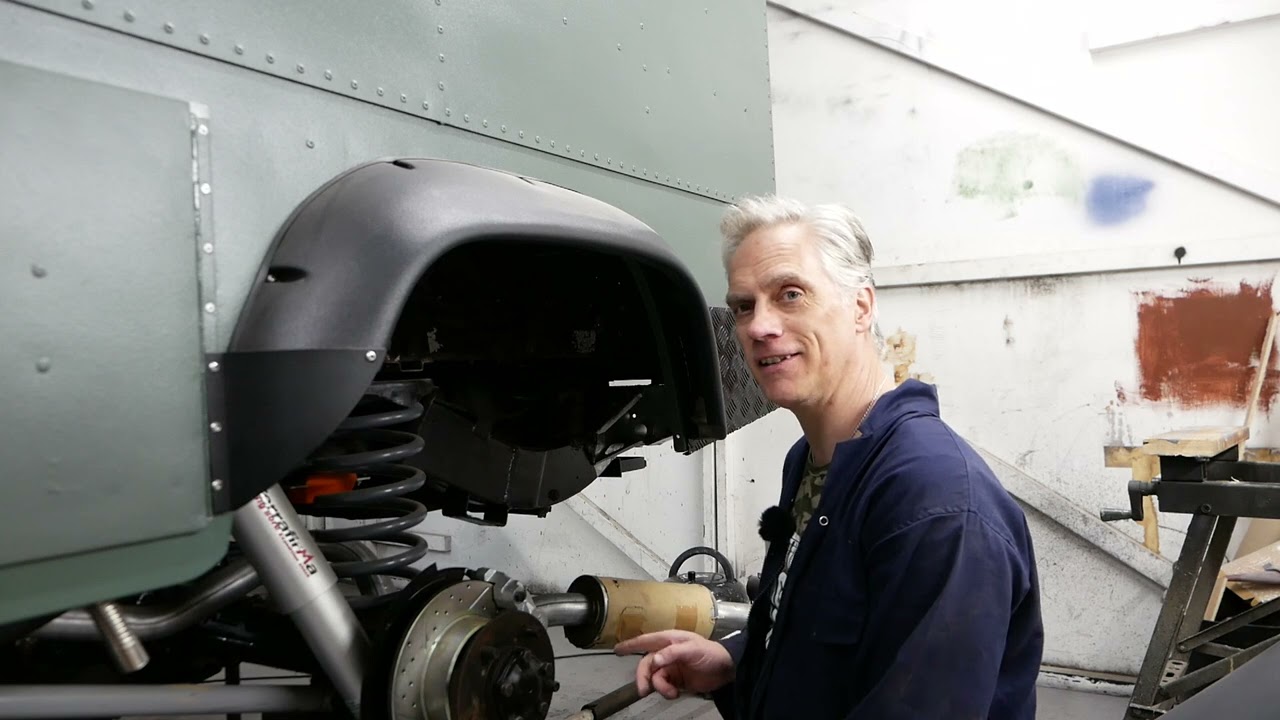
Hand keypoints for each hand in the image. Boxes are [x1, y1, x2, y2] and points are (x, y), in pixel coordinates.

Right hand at [613, 630, 734, 699]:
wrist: (726, 670)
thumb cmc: (711, 653)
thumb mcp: (693, 649)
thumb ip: (672, 653)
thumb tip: (655, 660)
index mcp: (669, 640)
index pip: (645, 641)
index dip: (630, 645)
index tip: (617, 650)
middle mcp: (667, 653)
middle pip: (647, 665)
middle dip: (643, 677)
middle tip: (643, 690)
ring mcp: (671, 667)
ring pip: (654, 678)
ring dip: (659, 687)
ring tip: (671, 692)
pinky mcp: (676, 680)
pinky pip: (663, 686)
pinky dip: (666, 692)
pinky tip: (675, 693)